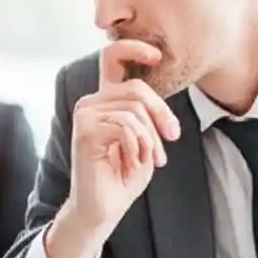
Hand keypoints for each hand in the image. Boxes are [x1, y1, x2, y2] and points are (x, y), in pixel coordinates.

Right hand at [45, 40, 180, 257]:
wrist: (104, 209)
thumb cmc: (124, 176)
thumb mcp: (145, 140)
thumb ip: (148, 115)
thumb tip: (155, 102)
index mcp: (106, 100)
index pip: (113, 57)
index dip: (134, 47)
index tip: (156, 54)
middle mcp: (92, 102)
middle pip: (137, 88)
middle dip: (161, 114)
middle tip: (172, 137)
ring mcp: (85, 114)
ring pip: (134, 110)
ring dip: (150, 139)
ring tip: (151, 159)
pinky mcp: (85, 131)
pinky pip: (126, 127)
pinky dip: (139, 146)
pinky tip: (134, 162)